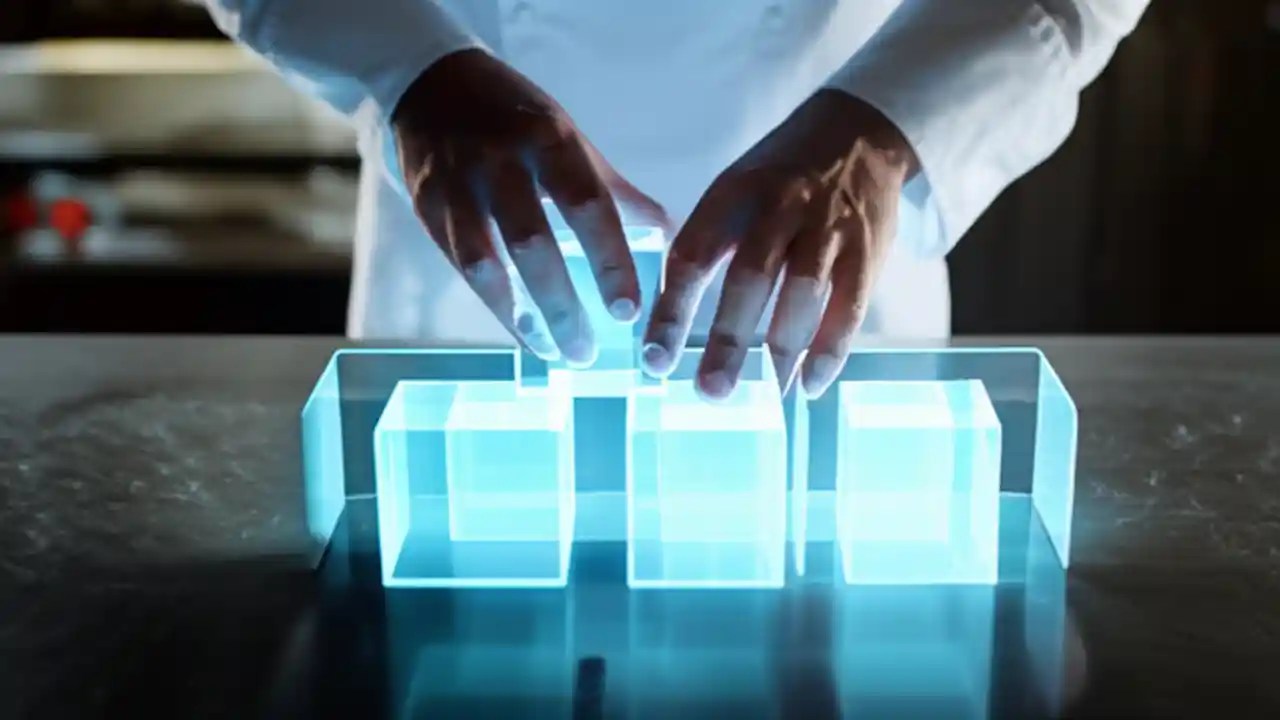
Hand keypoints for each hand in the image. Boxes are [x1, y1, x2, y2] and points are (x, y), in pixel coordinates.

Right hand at [393, 49, 667, 364]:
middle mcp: (501, 164)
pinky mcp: (428, 209)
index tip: (628, 311)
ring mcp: (458, 189)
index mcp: (548, 140)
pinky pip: (461, 268)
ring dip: (523, 317)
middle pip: (532, 243)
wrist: (432, 85)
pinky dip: (495, 305)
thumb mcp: (568, 137)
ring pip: (485, 264)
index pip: (586, 205)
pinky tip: (522, 332)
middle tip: (588, 352)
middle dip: (562, 304)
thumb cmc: (517, 119)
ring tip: (556, 354)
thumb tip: (666, 236)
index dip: (608, 259)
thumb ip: (614, 189)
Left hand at [640, 90, 917, 398]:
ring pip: (803, 292)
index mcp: (733, 194)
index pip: (694, 255)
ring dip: (782, 350)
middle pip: (751, 277)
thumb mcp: (733, 192)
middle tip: (710, 391)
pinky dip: (830, 349)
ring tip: (767, 395)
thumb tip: (666, 323)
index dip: (672, 311)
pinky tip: (810, 384)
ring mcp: (827, 227)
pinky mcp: (868, 248)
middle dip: (728, 340)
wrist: (859, 133)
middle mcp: (779, 207)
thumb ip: (704, 247)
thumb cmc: (779, 180)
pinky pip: (849, 305)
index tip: (655, 360)